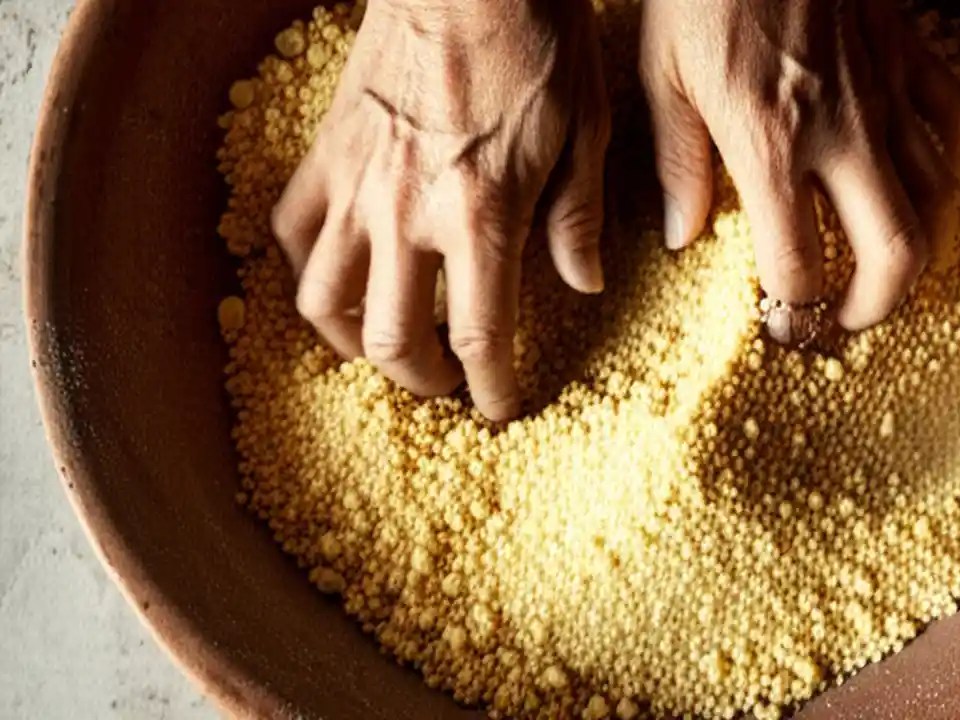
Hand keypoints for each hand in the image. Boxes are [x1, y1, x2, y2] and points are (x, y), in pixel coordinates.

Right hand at [272, 0, 609, 419]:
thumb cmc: (537, 37)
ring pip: (320, 299)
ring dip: (351, 341)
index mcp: (482, 215)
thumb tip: (583, 283)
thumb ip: (577, 216)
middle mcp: (407, 212)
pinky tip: (339, 274)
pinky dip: (308, 268)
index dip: (491, 389)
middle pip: (391, 338)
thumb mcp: (584, 129)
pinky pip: (293, 229)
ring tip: (385, 344)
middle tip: (449, 385)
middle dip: (420, 380)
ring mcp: (356, 182)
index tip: (502, 409)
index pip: (478, 338)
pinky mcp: (325, 149)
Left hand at [640, 0, 959, 334]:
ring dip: (920, 249)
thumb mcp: (662, 78)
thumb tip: (681, 238)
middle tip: (852, 318)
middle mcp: (840, 132)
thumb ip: (678, 166)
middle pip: (895, 252)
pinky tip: (929, 185)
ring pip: (938, 197)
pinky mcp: (907, 53)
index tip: (787, 325)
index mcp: (769, 146)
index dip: (794, 312)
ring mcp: (884, 93)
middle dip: (878, 304)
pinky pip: (952, 122)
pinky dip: (950, 165)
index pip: (798, 264)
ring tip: (889, 271)